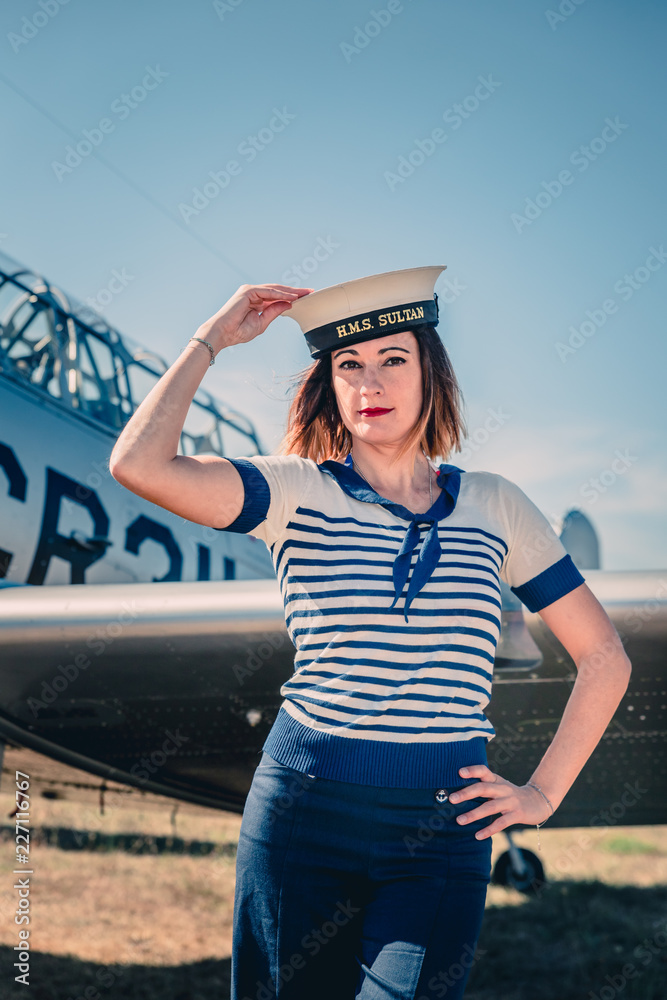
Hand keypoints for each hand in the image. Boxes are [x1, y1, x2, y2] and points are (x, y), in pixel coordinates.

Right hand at [197, 283, 313, 351]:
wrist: (223, 334)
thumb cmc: (238, 331)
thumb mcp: (262, 322)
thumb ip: (274, 311)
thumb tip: (288, 304)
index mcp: (256, 301)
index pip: (277, 297)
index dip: (291, 297)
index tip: (305, 298)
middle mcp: (253, 294)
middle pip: (278, 290)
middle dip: (294, 291)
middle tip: (310, 292)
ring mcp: (250, 291)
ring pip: (275, 289)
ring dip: (290, 291)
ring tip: (305, 293)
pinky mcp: (248, 291)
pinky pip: (268, 291)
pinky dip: (281, 294)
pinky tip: (292, 297)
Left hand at [448, 764, 555, 839]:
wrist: (538, 801)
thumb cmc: (510, 794)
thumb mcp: (499, 786)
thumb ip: (483, 787)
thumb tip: (458, 793)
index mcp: (496, 780)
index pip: (484, 771)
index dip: (472, 770)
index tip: (459, 772)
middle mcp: (503, 789)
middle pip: (483, 788)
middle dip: (466, 793)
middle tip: (452, 799)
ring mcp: (510, 802)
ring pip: (490, 807)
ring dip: (474, 814)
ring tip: (460, 820)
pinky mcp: (517, 814)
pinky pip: (501, 823)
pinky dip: (489, 830)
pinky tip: (478, 835)